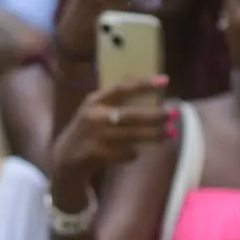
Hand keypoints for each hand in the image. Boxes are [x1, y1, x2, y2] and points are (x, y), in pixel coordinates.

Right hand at [51, 76, 172, 195]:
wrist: (65, 158)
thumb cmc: (88, 130)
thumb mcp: (94, 110)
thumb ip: (115, 101)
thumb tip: (151, 94)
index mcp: (95, 100)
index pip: (122, 88)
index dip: (144, 84)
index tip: (165, 81)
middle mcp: (94, 117)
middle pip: (131, 116)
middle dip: (155, 115)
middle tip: (174, 114)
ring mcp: (95, 137)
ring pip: (132, 136)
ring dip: (153, 136)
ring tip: (170, 134)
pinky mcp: (97, 155)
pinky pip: (125, 153)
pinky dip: (135, 153)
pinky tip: (138, 152)